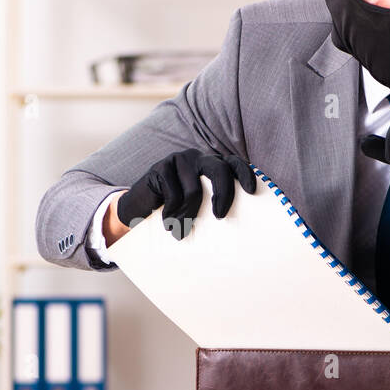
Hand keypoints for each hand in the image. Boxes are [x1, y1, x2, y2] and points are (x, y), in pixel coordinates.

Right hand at [116, 148, 256, 240]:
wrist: (137, 209)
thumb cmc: (173, 211)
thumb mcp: (196, 207)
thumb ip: (212, 205)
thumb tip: (239, 225)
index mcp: (210, 166)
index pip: (232, 163)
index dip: (244, 174)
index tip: (251, 191)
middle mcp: (196, 158)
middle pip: (218, 170)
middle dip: (223, 194)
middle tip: (220, 217)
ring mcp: (177, 160)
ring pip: (194, 190)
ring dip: (188, 216)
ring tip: (180, 230)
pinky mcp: (160, 167)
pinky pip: (174, 194)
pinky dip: (171, 213)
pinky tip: (166, 222)